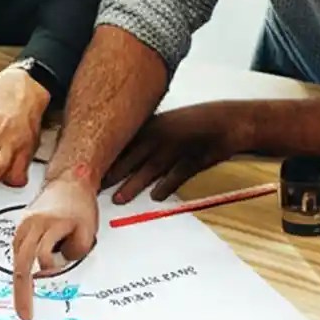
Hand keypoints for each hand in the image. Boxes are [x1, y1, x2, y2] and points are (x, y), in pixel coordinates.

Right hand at [11, 178, 96, 319]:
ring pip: (18, 259)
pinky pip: (19, 252)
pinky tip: (32, 272)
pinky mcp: (21, 228)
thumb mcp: (87, 231)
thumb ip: (74, 253)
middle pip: (22, 263)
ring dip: (26, 276)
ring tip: (31, 291)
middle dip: (22, 292)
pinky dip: (25, 264)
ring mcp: (23, 225)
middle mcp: (31, 224)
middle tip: (24, 312)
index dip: (50, 271)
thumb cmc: (80, 205)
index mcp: (49, 224)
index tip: (53, 280)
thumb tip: (54, 268)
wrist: (70, 181)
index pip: (43, 257)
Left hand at [104, 102, 254, 203]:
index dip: (107, 160)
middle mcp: (163, 134)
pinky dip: (167, 185)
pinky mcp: (196, 157)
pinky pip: (179, 173)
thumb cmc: (193, 126)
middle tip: (96, 189)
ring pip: (152, 166)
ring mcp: (180, 145)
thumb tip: (120, 159)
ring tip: (119, 198)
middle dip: (114, 174)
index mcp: (152, 126)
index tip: (90, 173)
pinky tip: (156, 196)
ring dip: (134, 184)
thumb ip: (145, 141)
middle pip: (133, 156)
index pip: (124, 144)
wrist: (228, 121)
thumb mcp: (166, 127)